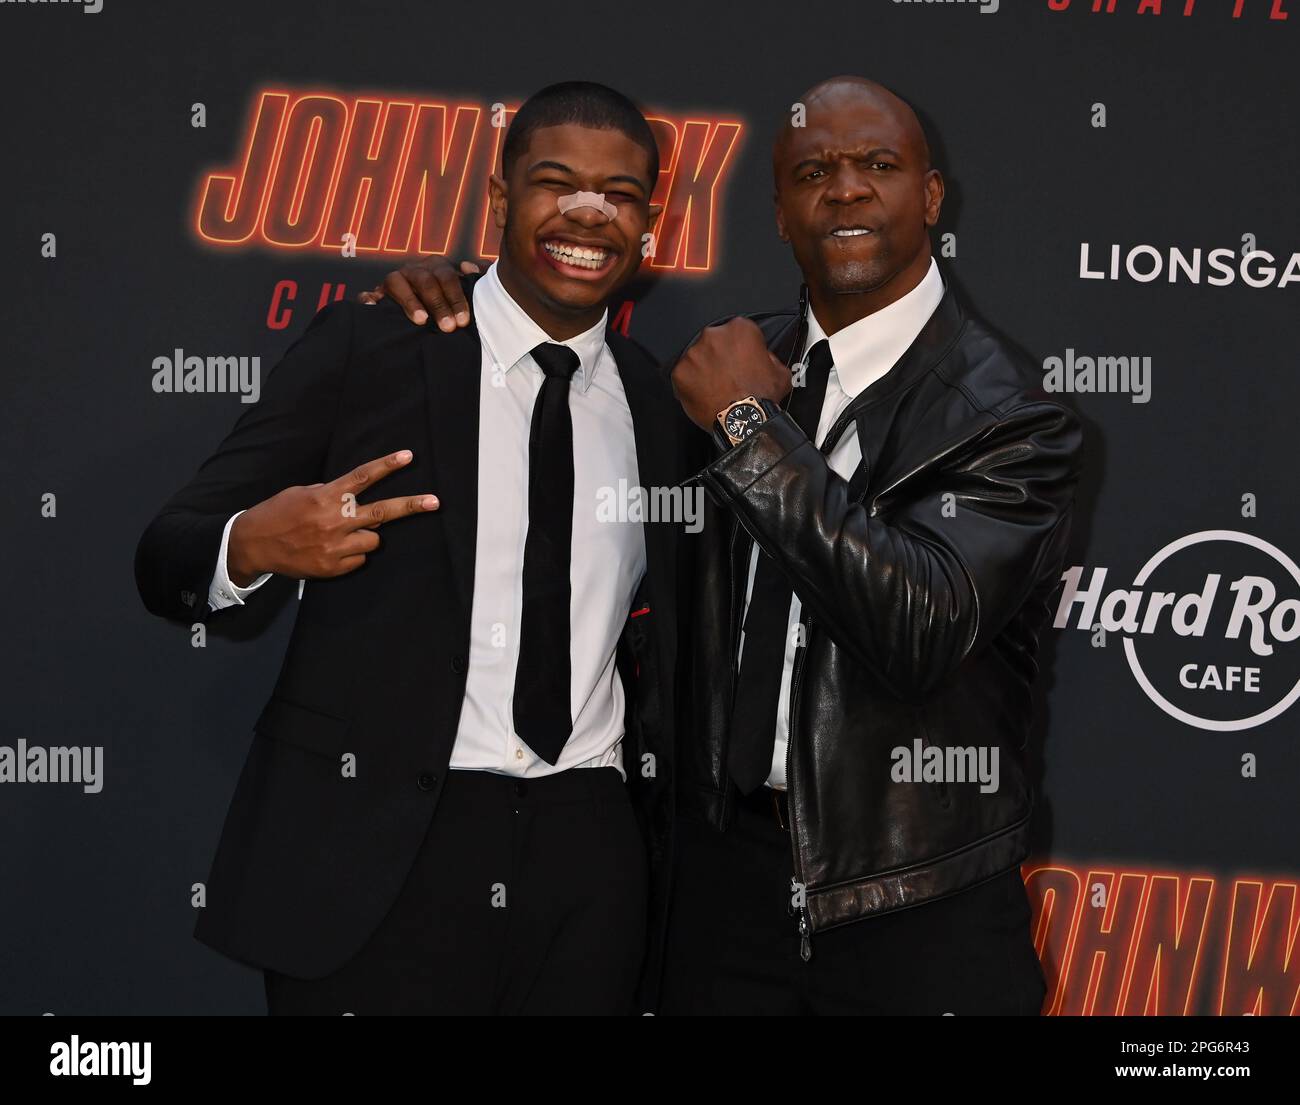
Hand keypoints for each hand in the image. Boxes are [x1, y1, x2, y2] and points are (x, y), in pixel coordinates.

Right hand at [227, 450, 437, 584]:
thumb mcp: (302, 493)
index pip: (362, 477)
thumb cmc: (278, 513)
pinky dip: (352, 554)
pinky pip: (359, 559)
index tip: (408, 457)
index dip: (386, 466)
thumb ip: (330, 494)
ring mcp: (334, 546)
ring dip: (364, 536)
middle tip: (434, 502)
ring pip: (373, 540)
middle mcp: (334, 520)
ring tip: (340, 535)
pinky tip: (331, 550)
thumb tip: (353, 496)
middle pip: (381, 512)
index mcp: (326, 497)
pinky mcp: (332, 567)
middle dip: (410, 506)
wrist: (253, 544)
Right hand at [357, 258, 480, 330]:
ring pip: (397, 282)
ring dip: (410, 301)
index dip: (456, 298)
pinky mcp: (377, 294)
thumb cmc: (448, 302)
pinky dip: (369, 299)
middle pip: (425, 281)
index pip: (447, 277)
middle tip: (448, 327)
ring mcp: (394, 280)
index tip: (463, 321)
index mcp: (435, 266)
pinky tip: (373, 308)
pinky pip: (369, 294)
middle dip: (438, 304)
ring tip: (421, 320)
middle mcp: (414, 270)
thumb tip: (470, 268)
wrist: (421, 311)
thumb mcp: (463, 291)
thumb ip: (472, 280)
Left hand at [670, 317, 791, 430]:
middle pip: (714, 342)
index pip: (738, 331)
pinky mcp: (680, 372)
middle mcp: (713, 335)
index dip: (740, 348)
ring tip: (715, 388)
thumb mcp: (781, 372)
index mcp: (740, 329)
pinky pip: (683, 375)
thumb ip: (769, 357)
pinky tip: (703, 395)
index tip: (742, 360)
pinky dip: (690, 384)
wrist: (743, 420)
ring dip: (703, 369)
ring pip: (696, 358)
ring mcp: (694, 353)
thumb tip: (762, 358)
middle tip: (727, 376)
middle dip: (719, 356)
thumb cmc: (762, 397)